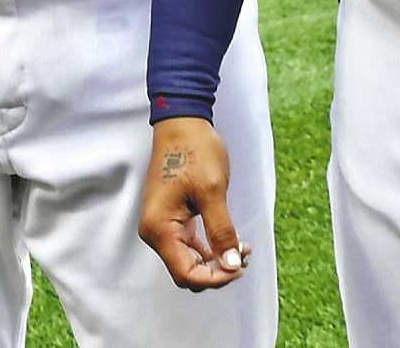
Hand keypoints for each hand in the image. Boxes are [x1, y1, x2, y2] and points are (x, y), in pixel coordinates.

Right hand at [138, 117, 250, 290]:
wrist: (183, 122)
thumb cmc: (194, 150)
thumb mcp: (213, 191)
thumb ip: (221, 232)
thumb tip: (232, 265)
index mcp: (159, 227)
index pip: (186, 273)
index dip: (215, 277)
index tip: (240, 266)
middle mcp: (156, 230)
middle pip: (186, 271)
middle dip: (217, 271)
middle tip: (244, 256)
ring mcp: (162, 224)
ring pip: (190, 260)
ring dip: (216, 260)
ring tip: (243, 249)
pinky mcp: (172, 217)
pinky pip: (190, 245)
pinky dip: (211, 248)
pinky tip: (232, 241)